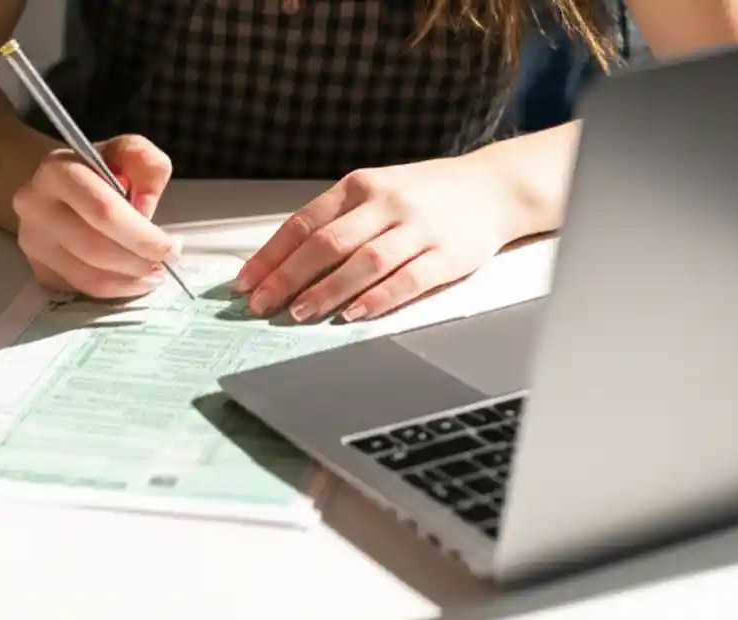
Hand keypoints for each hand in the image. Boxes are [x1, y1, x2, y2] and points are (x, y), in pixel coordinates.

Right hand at [12, 134, 180, 297]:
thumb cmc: (98, 169)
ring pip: (88, 275)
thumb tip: (143, 210)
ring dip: (130, 280)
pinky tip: (133, 279)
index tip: (170, 247)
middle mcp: (35, 207)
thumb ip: (146, 164)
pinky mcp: (38, 268)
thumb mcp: (126, 151)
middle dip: (138, 261)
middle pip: (94, 248)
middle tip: (166, 262)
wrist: (57, 187)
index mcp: (57, 171)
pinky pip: (82, 288)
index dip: (141, 235)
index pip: (103, 211)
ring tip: (154, 272)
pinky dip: (115, 289)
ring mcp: (32, 242)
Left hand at [234, 154, 519, 321]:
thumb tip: (280, 263)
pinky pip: (408, 280)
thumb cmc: (422, 195)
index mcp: (360, 185)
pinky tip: (353, 315)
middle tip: (261, 306)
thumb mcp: (375, 193)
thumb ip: (334, 221)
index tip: (245, 284)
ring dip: (328, 291)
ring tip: (299, 313)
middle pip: (327, 243)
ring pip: (364, 262)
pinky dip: (378, 299)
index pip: (304, 223)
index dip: (271, 256)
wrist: (493, 187)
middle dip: (288, 278)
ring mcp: (419, 227)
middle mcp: (387, 202)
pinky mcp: (448, 254)